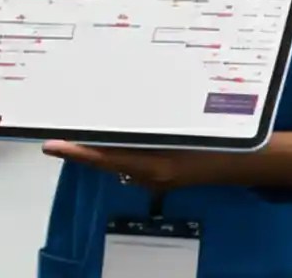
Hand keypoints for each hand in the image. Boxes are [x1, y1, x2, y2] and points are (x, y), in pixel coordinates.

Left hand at [42, 140, 237, 191]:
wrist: (240, 161)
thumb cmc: (215, 141)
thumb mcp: (182, 128)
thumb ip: (148, 126)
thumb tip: (115, 114)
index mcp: (152, 165)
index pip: (105, 158)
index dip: (76, 152)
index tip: (52, 145)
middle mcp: (147, 176)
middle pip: (104, 161)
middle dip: (82, 148)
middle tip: (57, 133)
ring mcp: (152, 178)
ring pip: (114, 161)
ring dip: (97, 147)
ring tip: (76, 128)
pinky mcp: (157, 175)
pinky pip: (128, 162)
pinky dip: (114, 150)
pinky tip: (109, 134)